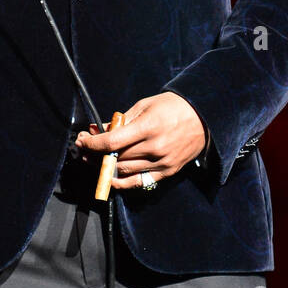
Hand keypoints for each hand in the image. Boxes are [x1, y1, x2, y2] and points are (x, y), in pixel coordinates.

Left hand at [75, 92, 207, 189]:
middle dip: (95, 154)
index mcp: (149, 127)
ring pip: (124, 171)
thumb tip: (100, 130)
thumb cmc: (174, 106)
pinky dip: (122, 182)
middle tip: (83, 149)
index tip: (82, 141)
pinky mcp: (168, 171)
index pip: (113, 142)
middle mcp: (155, 147)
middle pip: (116, 158)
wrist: (205, 117)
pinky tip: (110, 177)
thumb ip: (121, 120)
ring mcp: (162, 162)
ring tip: (94, 160)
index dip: (93, 144)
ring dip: (105, 167)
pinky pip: (140, 182)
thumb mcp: (145, 105)